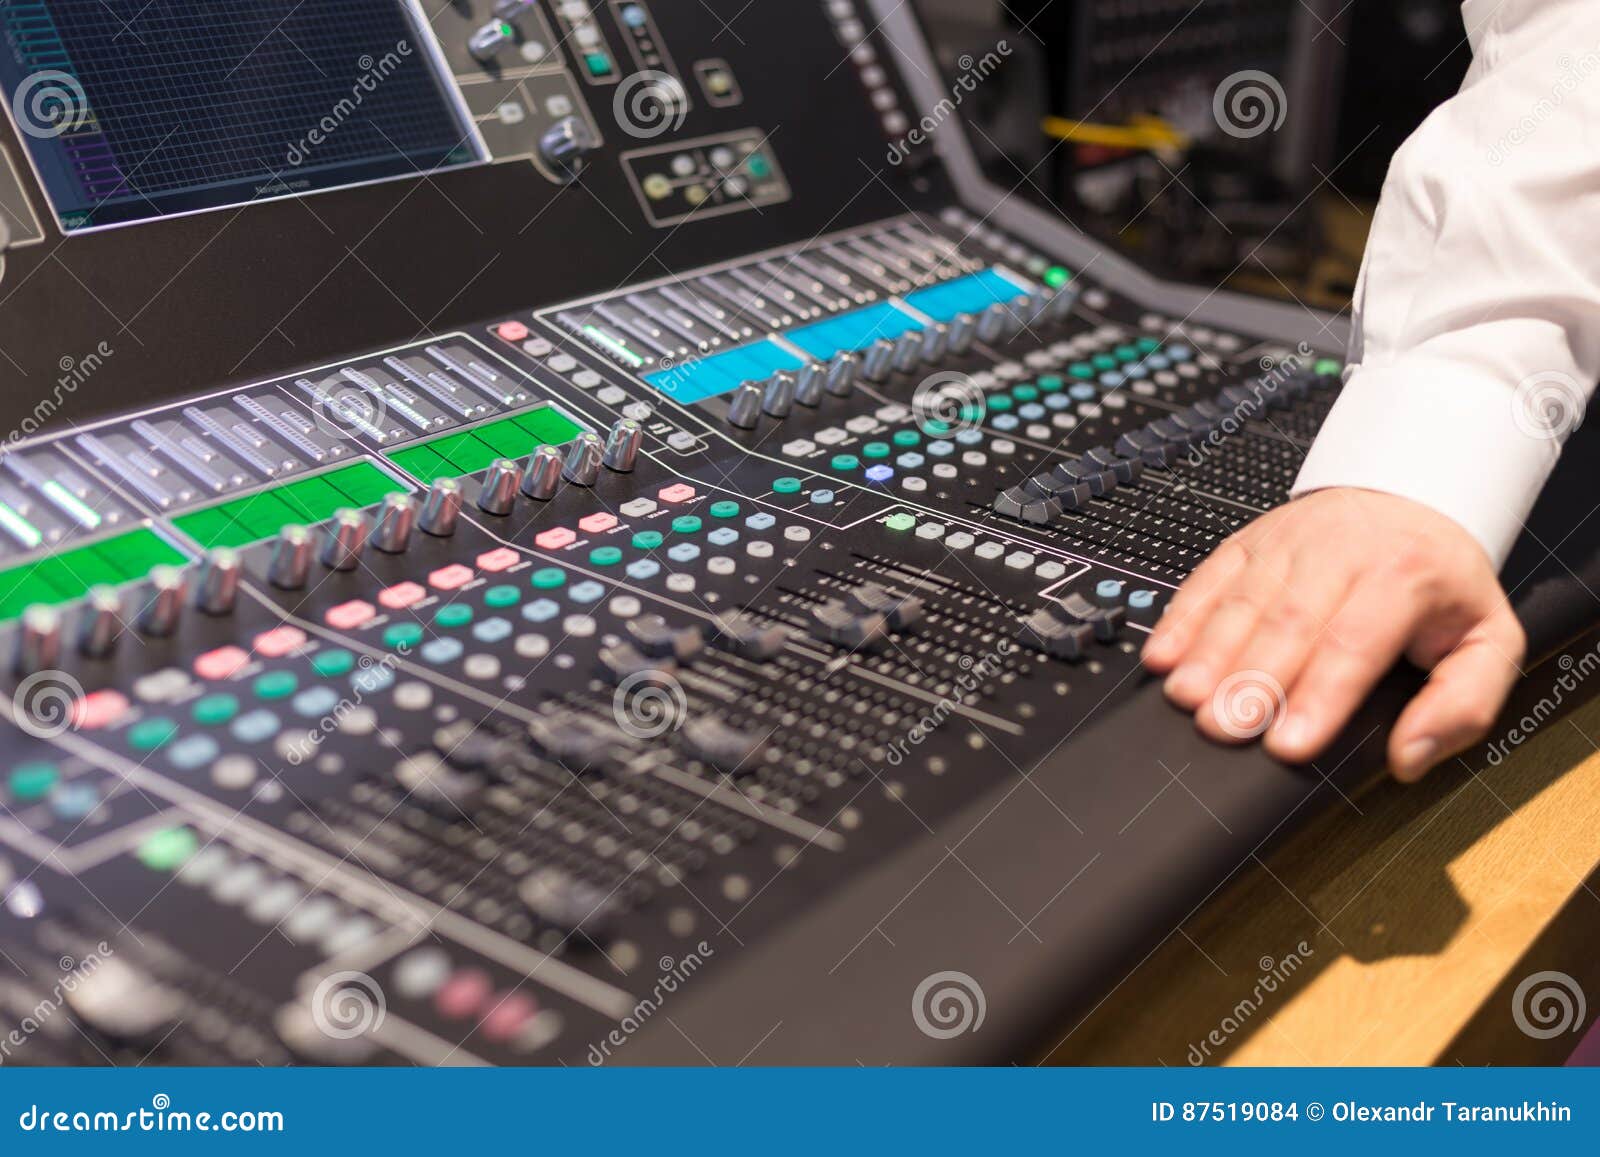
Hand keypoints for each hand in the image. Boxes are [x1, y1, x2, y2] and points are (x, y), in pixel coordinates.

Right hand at [1140, 488, 1525, 779]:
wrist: (1408, 499)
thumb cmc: (1442, 584)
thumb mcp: (1489, 640)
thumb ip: (1464, 704)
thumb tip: (1409, 756)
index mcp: (1405, 576)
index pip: (1354, 644)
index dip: (1318, 696)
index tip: (1288, 744)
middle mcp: (1340, 553)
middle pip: (1288, 622)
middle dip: (1250, 680)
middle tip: (1223, 727)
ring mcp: (1287, 544)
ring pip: (1243, 601)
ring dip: (1208, 653)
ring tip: (1186, 697)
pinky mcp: (1248, 542)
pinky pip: (1209, 578)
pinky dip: (1181, 618)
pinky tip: (1163, 655)